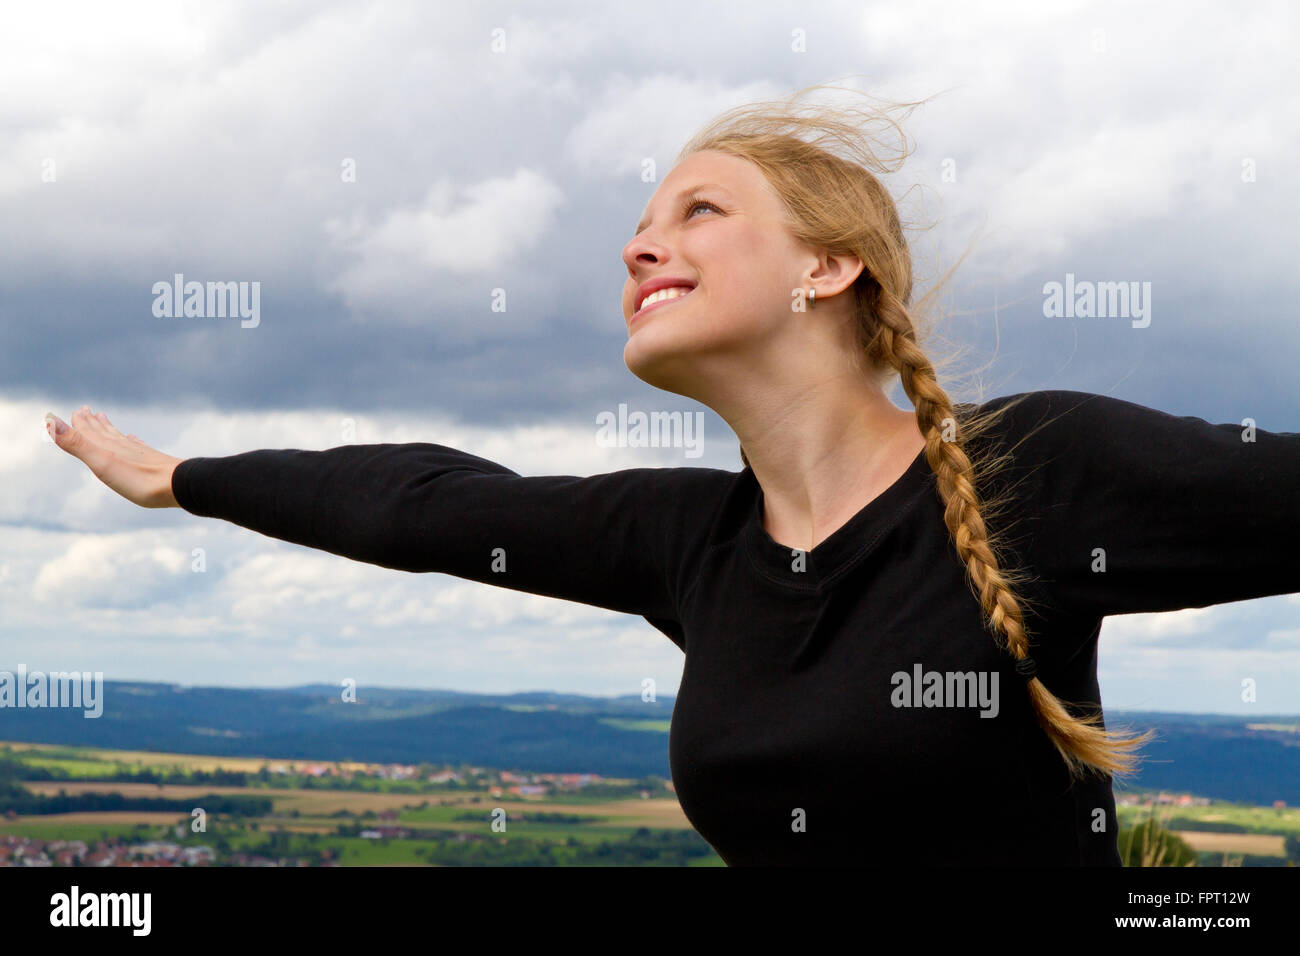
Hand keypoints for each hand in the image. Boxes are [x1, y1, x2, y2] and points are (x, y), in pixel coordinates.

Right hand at [47, 406, 184, 508]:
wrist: (178, 485)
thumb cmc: (138, 479)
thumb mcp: (101, 462)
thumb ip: (77, 443)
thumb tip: (50, 420)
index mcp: (107, 447)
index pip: (89, 431)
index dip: (79, 422)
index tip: (74, 410)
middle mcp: (123, 446)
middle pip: (103, 431)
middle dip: (91, 422)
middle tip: (86, 409)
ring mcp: (139, 454)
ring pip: (119, 437)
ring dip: (109, 428)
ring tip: (104, 418)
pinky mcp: (153, 463)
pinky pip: (139, 448)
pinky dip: (133, 442)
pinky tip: (136, 440)